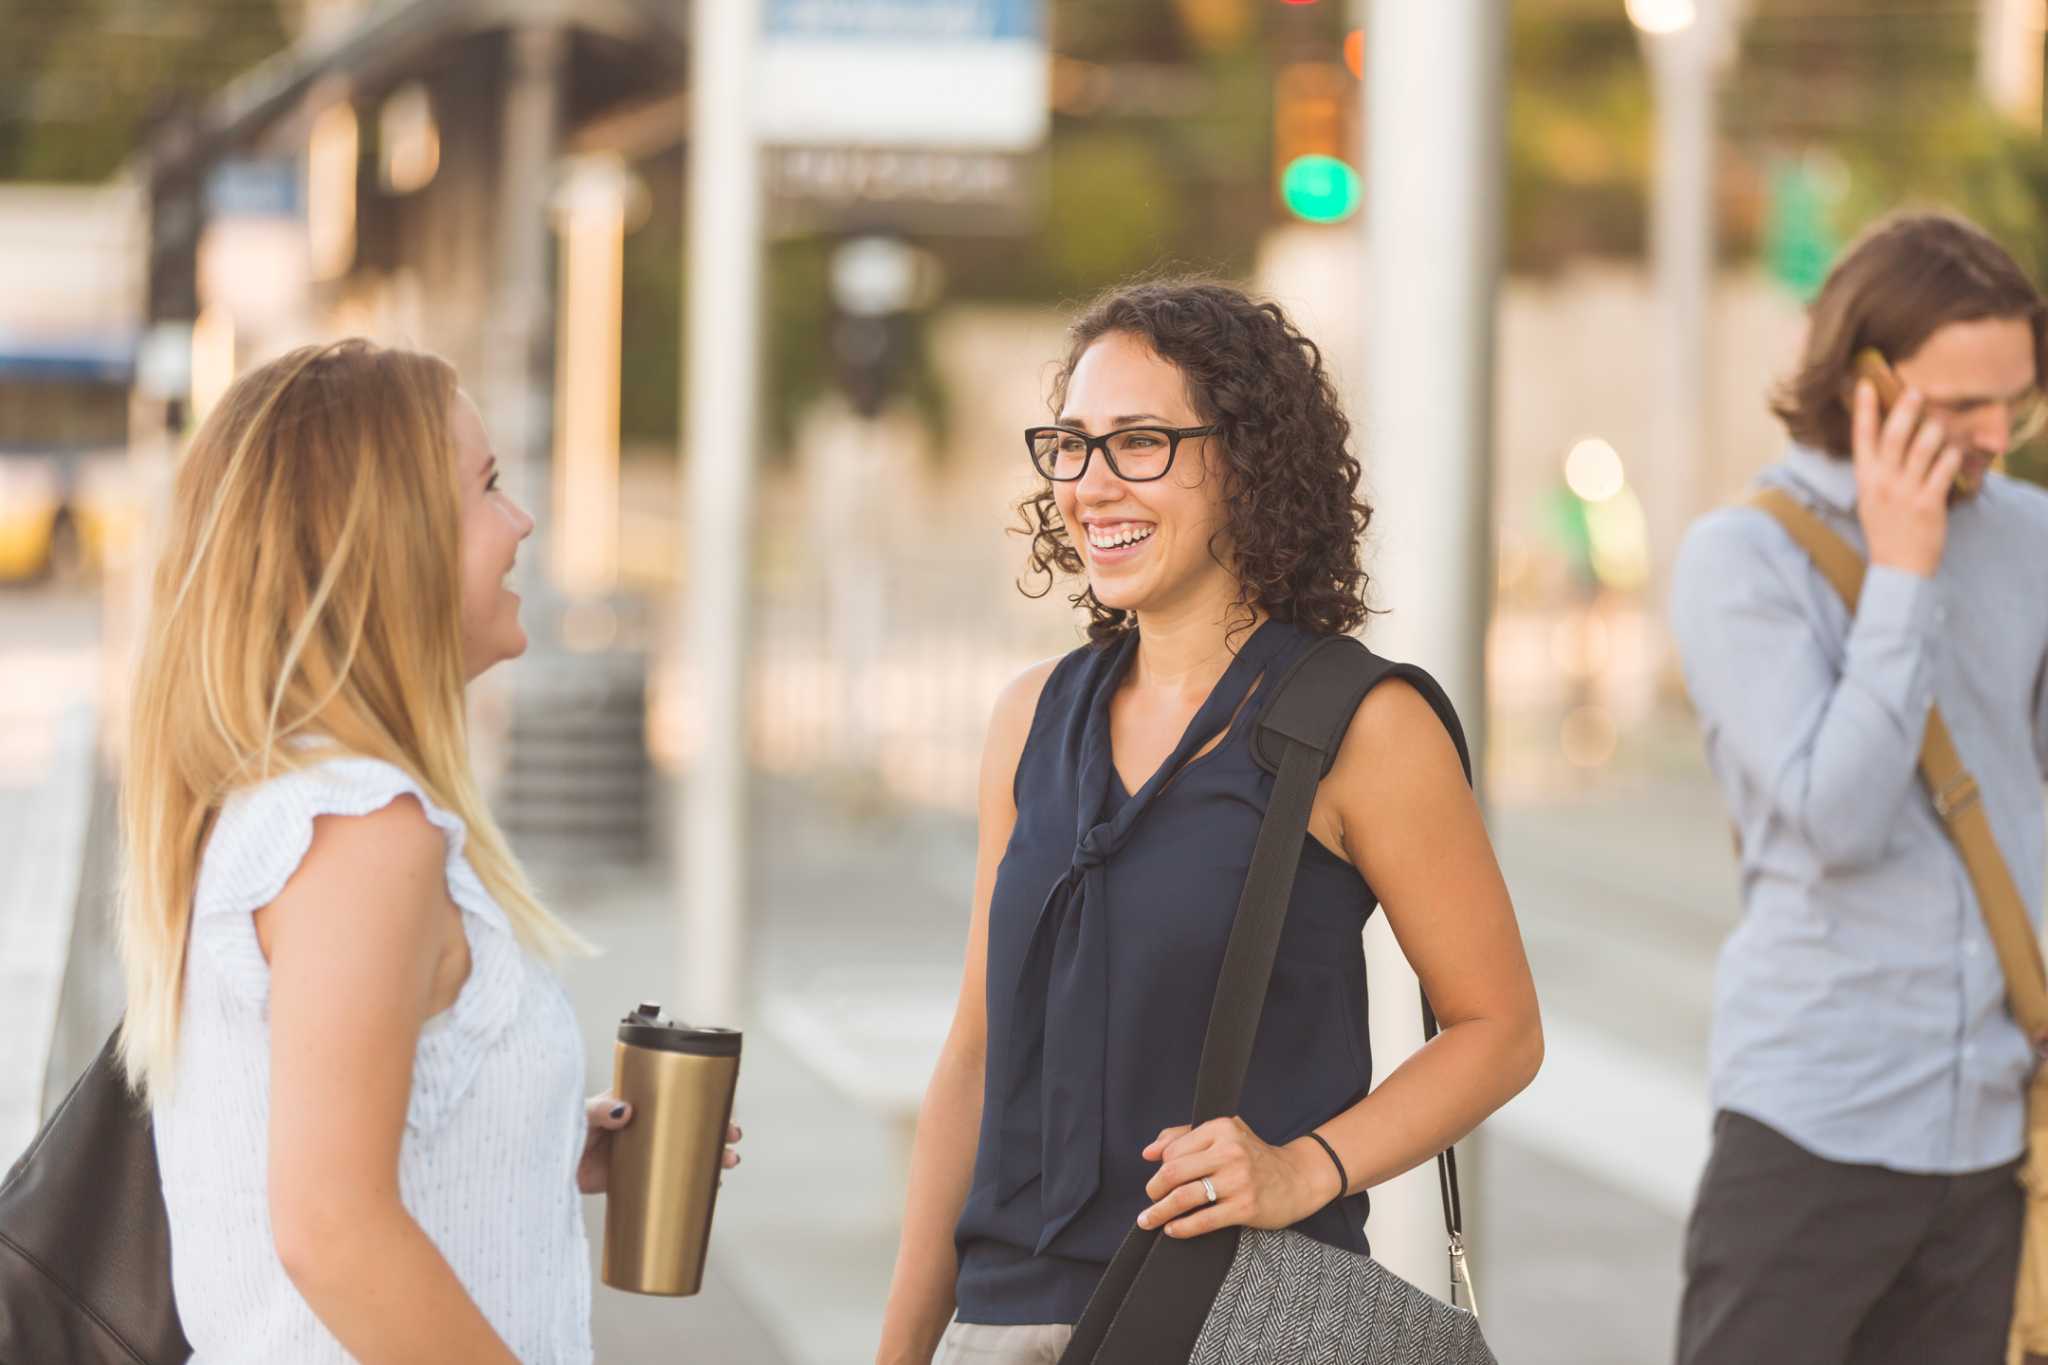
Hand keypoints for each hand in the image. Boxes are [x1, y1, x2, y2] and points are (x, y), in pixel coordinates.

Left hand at [577, 1092, 742, 1194]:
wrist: (544, 1168)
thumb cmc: (561, 1130)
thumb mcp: (581, 1115)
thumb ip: (599, 1109)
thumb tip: (625, 1111)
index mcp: (636, 1101)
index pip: (677, 1096)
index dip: (704, 1100)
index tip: (725, 1107)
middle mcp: (644, 1125)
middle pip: (690, 1124)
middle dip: (716, 1131)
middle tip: (733, 1140)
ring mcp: (642, 1152)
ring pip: (685, 1151)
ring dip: (711, 1156)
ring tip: (728, 1163)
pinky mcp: (635, 1178)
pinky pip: (670, 1178)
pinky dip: (691, 1182)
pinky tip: (709, 1187)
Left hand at [1134, 1117, 1340, 1238]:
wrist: (1297, 1178)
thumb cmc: (1253, 1155)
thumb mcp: (1224, 1133)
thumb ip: (1183, 1136)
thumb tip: (1148, 1152)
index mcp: (1221, 1128)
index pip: (1173, 1149)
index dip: (1160, 1167)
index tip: (1159, 1180)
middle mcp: (1230, 1151)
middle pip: (1174, 1172)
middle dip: (1154, 1190)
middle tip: (1150, 1200)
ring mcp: (1238, 1180)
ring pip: (1185, 1197)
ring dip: (1160, 1212)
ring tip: (1148, 1220)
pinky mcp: (1245, 1207)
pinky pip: (1203, 1220)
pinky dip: (1182, 1228)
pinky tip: (1173, 1230)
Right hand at [1853, 379, 1963, 577]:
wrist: (1897, 565)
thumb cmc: (1885, 528)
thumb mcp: (1870, 497)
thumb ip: (1877, 469)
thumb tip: (1888, 435)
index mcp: (1865, 478)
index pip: (1862, 437)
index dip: (1864, 409)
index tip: (1866, 385)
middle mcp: (1882, 482)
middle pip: (1895, 435)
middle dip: (1906, 409)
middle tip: (1917, 392)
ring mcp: (1905, 492)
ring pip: (1923, 447)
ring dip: (1935, 431)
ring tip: (1939, 426)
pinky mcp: (1929, 503)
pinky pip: (1944, 469)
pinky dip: (1952, 457)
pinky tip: (1955, 453)